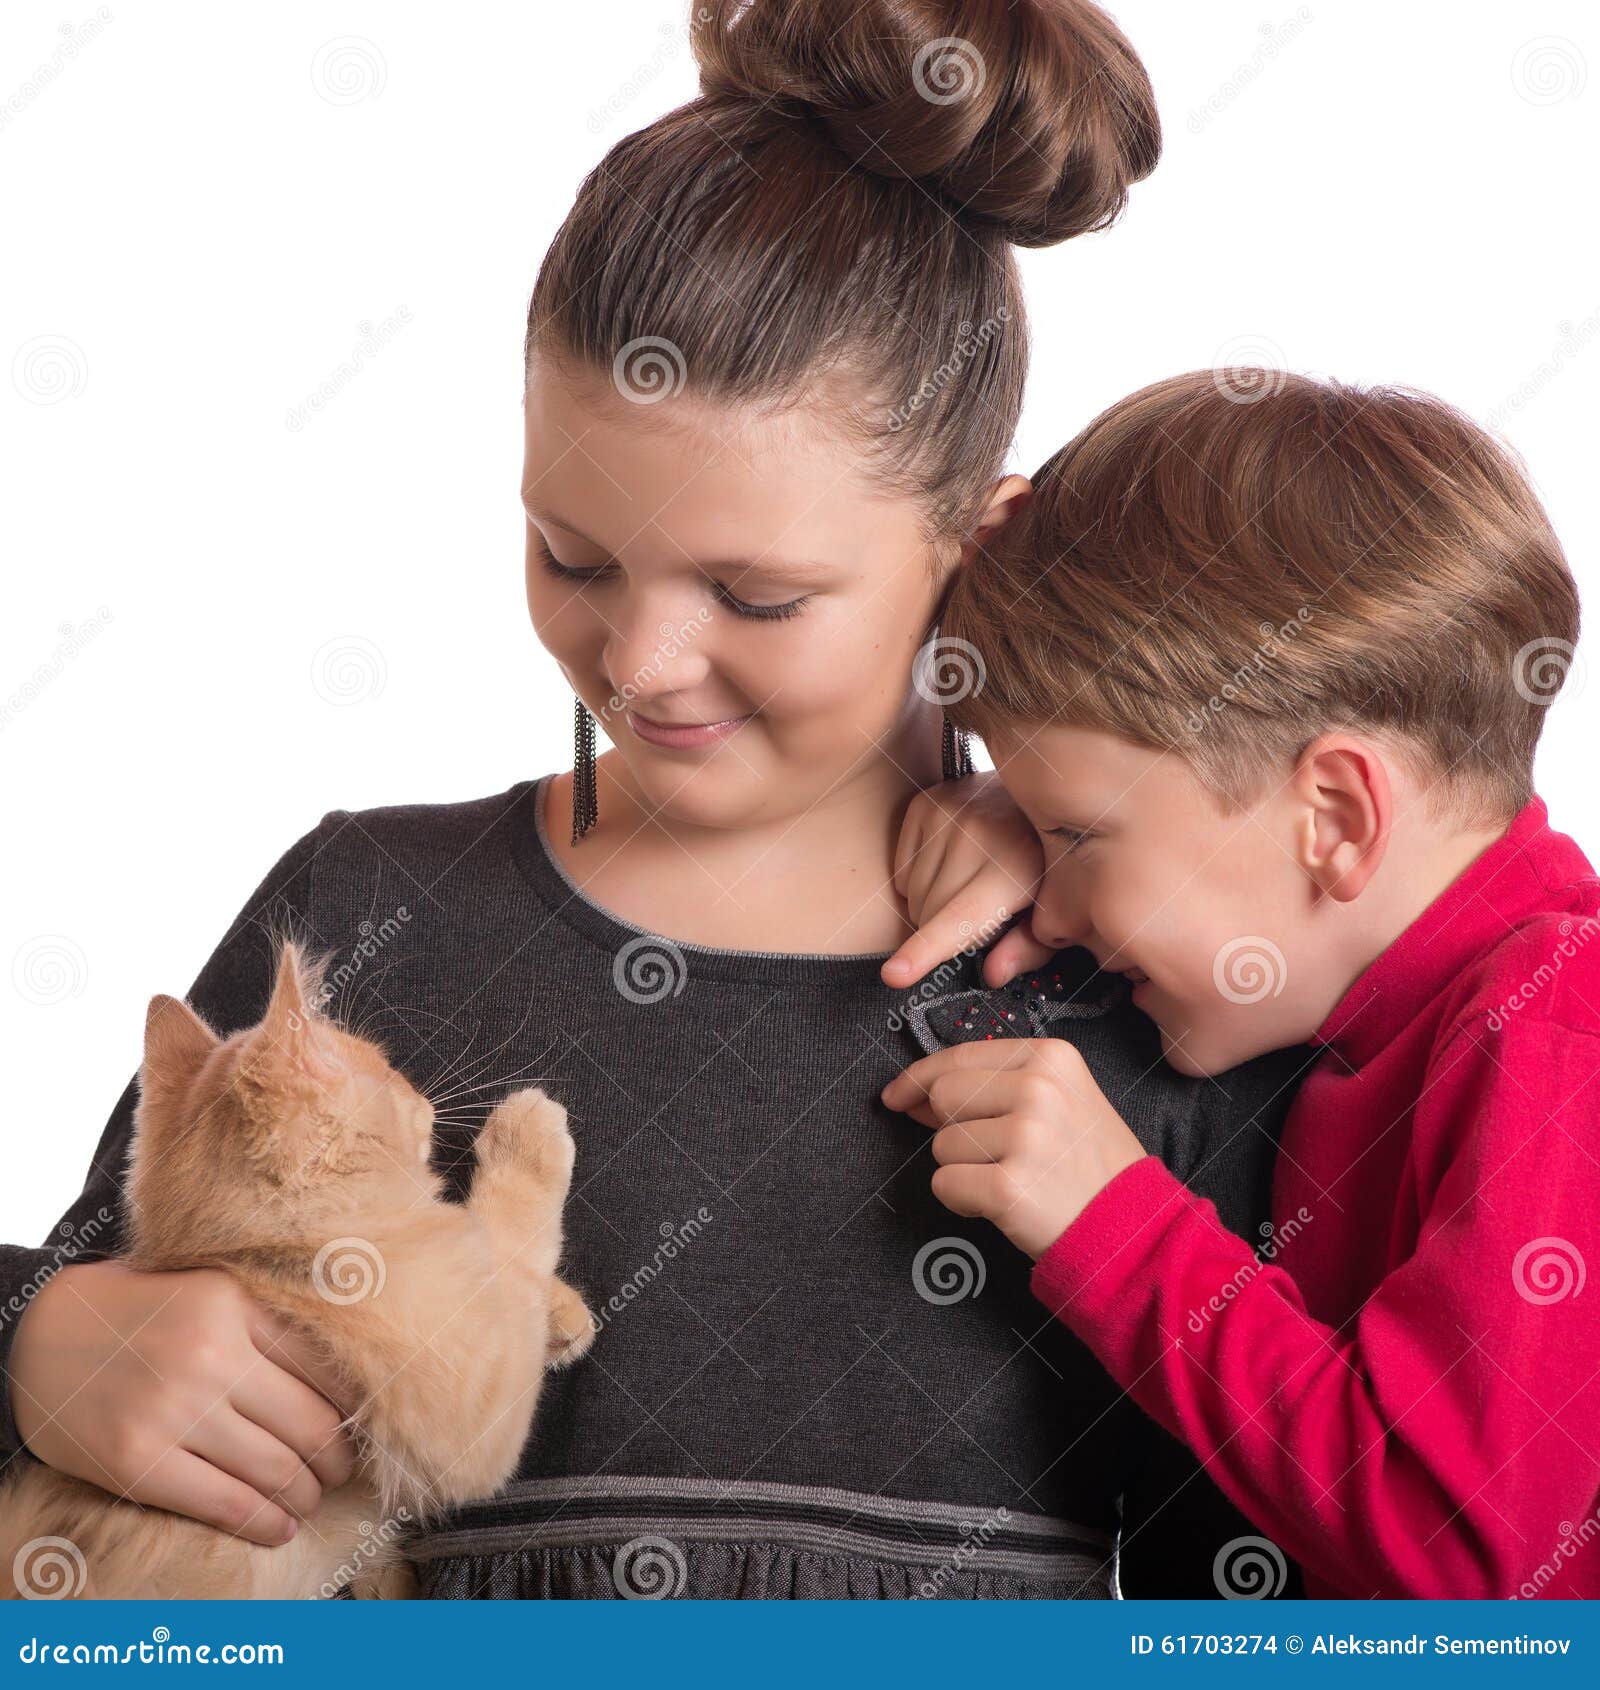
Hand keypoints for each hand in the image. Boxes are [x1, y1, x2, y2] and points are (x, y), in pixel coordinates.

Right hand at [8, 1259, 359, 1546]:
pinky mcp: (138, 1462)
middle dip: (337, 1458)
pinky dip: (262, 1522)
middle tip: (341, 1470)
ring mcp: (173, 1411)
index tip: (361, 1425)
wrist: (35, 1337)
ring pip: (274, 1469)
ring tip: (310, 1499)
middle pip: (309, 1424)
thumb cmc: (140, 1314)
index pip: (325, 1366)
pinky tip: (278, 1526)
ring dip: (305, 1495)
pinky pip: (225, 1503)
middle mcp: (210, 1354)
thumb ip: (268, 1325)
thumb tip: (346, 1381)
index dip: (353, 1406)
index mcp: (233, 1304)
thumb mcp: (209, 1293)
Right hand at [881, 771, 1054, 989]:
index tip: (893, 975)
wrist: (1044, 794)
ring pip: (911, 895)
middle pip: (928, 914)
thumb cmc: (1046, 863)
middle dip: (944, 931)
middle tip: (980, 913)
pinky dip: (917, 879)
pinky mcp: (926, 803)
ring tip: (967, 881)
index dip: (926, 950)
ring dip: (929, 904)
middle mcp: (979, 835)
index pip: (961, 918)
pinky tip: (950, 863)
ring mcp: (948, 814)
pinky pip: (901, 869)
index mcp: (1018, 868)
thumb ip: (1028, 948)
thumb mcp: (1054, 911)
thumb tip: (992, 975)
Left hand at [881, 1039, 1146, 1258]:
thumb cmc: (1089, 1166)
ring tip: (1012, 1179)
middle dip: (951, 1129)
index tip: (897, 1096)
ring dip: (962, 1168)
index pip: (959, 1056)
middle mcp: (1039, 1089)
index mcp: (1051, 1057)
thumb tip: (916, 1094)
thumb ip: (996, 1086)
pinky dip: (961, 1200)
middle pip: (943, 1096)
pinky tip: (1001, 1204)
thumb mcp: (1061, 1101)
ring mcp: (1026, 1137)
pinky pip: (944, 1184)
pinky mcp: (1009, 1186)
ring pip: (941, 1144)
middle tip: (992, 1154)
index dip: (919, 1077)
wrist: (1135, 1229)